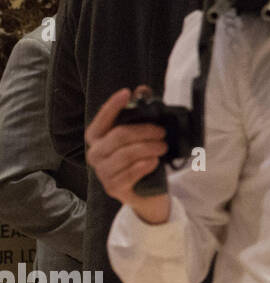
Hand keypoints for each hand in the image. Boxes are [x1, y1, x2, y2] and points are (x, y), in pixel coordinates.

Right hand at [85, 85, 171, 224]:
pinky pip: (130, 172)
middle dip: (144, 131)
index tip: (126, 93)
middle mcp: (94, 154)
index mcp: (97, 137)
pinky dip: (146, 165)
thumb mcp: (140, 136)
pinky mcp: (112, 187)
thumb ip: (140, 112)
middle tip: (162, 132)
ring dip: (149, 148)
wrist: (146, 192)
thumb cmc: (140, 158)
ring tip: (162, 147)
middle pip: (119, 135)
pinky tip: (154, 162)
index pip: (102, 118)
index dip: (113, 105)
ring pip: (127, 154)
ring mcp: (102, 172)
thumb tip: (142, 90)